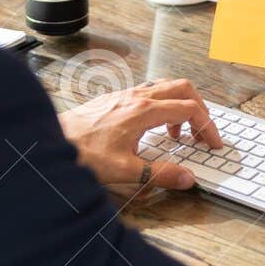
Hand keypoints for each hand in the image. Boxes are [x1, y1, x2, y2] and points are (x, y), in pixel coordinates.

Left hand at [58, 78, 222, 190]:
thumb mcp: (125, 170)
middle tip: (203, 133)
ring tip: (177, 134)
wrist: (52, 141)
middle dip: (200, 109)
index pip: (189, 109)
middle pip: (183, 88)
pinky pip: (150, 92)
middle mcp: (137, 97)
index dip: (207, 126)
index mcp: (143, 111)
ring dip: (180, 106)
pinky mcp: (116, 98)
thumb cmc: (83, 153)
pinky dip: (162, 106)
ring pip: (166, 87)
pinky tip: (153, 128)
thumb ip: (160, 174)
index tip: (213, 143)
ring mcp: (126, 95)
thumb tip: (187, 178)